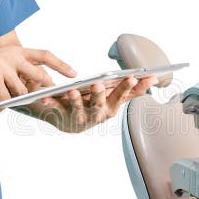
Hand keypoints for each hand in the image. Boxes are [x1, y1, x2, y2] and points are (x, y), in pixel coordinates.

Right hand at [0, 47, 75, 111]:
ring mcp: (2, 68)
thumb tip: (37, 87)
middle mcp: (11, 57)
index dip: (61, 64)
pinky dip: (0, 106)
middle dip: (44, 91)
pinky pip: (6, 100)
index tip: (74, 74)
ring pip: (21, 91)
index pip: (44, 55)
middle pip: (38, 76)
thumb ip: (17, 72)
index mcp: (15, 51)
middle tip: (50, 102)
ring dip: (13, 100)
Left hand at [33, 76, 158, 132]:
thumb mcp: (113, 98)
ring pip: (78, 110)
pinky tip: (45, 97)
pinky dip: (50, 103)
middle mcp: (95, 116)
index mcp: (110, 110)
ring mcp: (78, 119)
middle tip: (98, 85)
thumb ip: (133, 90)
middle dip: (99, 96)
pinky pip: (55, 110)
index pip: (120, 97)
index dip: (126, 88)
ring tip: (72, 91)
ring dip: (75, 101)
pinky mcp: (62, 118)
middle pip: (99, 106)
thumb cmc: (94, 105)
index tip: (133, 77)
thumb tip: (154, 78)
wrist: (67, 120)